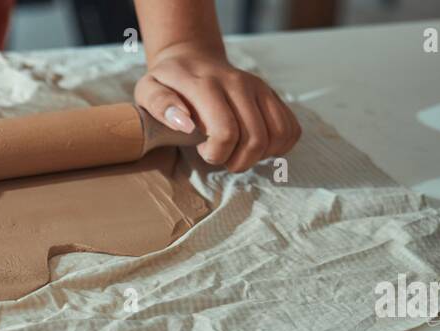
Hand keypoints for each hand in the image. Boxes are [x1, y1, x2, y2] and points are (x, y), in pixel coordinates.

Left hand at [134, 44, 300, 172]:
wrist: (191, 59)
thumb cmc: (168, 83)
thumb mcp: (148, 90)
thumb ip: (160, 105)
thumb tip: (186, 123)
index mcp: (207, 85)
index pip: (227, 132)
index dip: (216, 154)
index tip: (202, 149)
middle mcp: (239, 84)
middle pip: (256, 140)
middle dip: (237, 161)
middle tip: (219, 155)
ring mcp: (260, 88)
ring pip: (278, 136)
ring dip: (258, 156)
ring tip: (237, 151)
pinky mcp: (272, 95)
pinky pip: (291, 129)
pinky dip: (278, 147)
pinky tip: (256, 145)